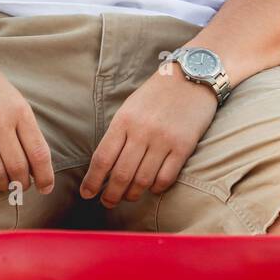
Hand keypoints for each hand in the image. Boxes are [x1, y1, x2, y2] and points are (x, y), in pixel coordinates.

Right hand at [0, 55, 55, 197]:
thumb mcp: (14, 100)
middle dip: (22, 184)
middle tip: (21, 186)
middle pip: (18, 167)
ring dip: (3, 185)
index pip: (38, 153)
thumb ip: (25, 129)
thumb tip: (35, 165)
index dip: (44, 176)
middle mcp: (0, 119)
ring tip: (4, 184)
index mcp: (20, 110)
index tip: (45, 188)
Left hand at [79, 61, 218, 207]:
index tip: (87, 193)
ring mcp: (163, 140)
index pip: (102, 158)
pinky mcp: (183, 147)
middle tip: (107, 203)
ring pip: (143, 180)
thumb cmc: (157, 94)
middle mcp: (142, 132)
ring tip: (129, 197)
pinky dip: (156, 188)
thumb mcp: (130, 107)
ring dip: (133, 194)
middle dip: (111, 195)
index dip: (93, 180)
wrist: (191, 77)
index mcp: (124, 120)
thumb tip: (105, 165)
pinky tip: (152, 188)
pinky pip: (166, 178)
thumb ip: (119, 133)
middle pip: (121, 175)